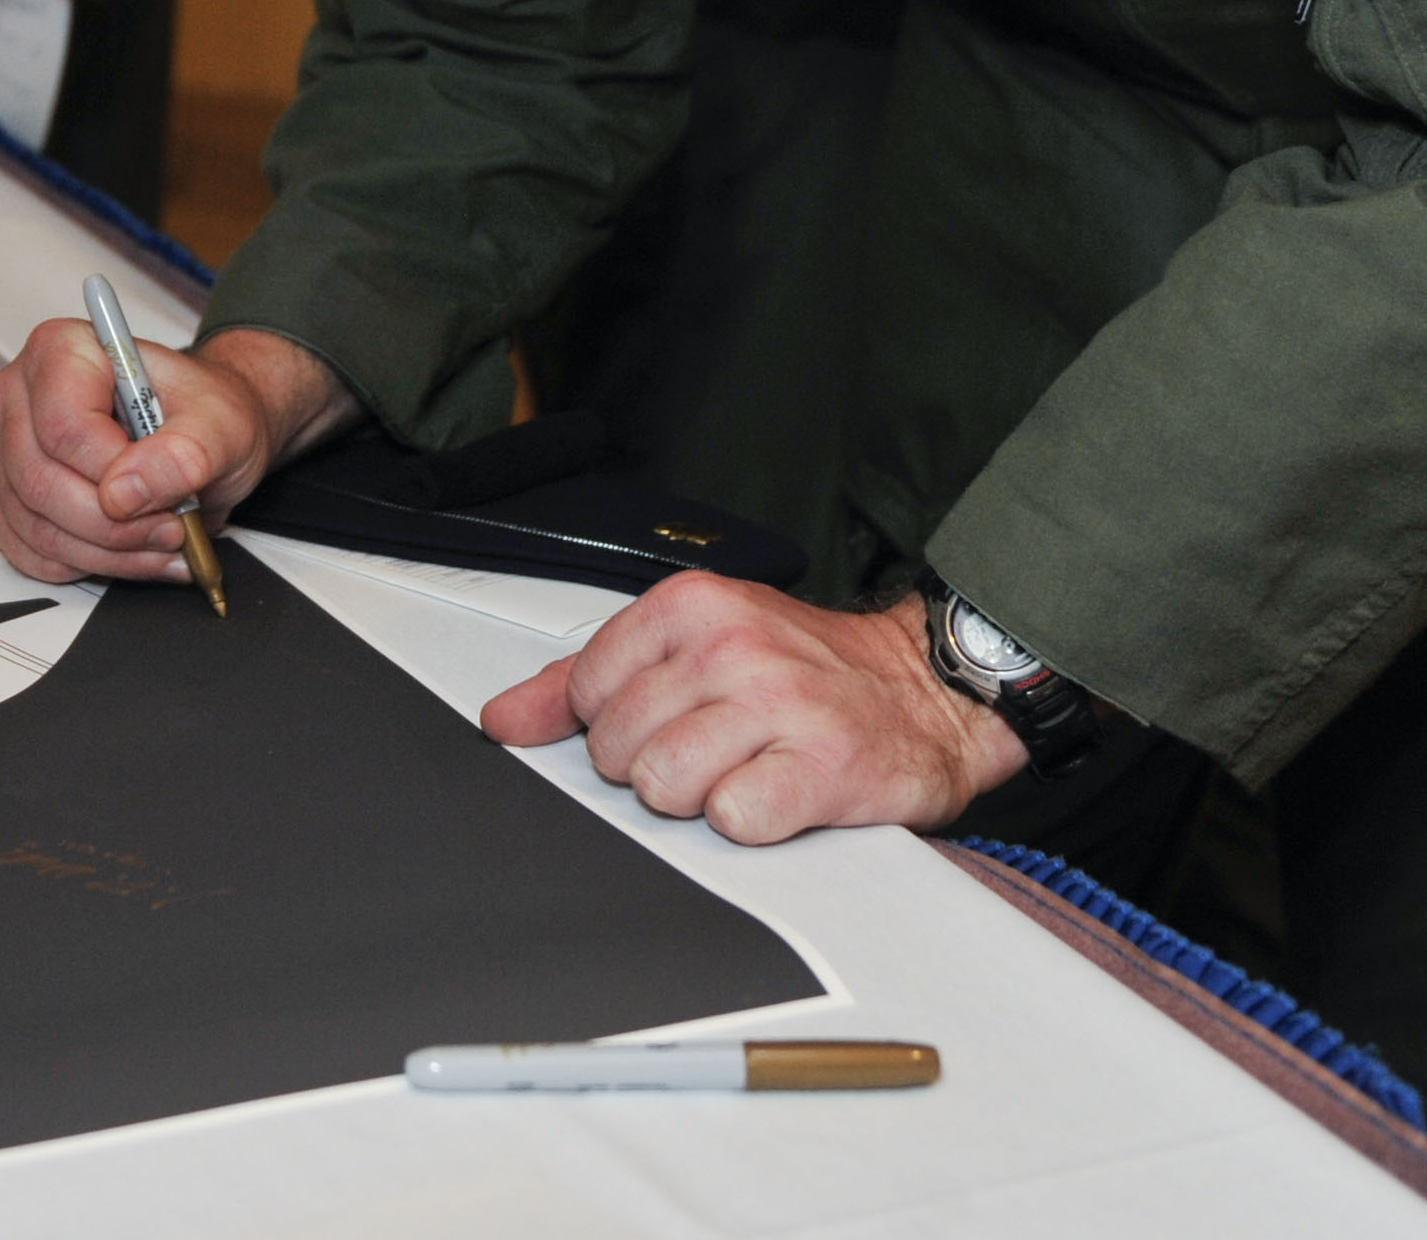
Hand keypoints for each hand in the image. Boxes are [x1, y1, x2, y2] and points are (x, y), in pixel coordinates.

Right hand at [0, 321, 360, 585]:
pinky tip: (132, 552)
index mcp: (62, 350)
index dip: (114, 474)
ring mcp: (6, 450)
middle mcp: (21, 395)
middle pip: (41, 481)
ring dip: (108, 552)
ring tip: (162, 544)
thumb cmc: (202, 413)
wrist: (201, 434)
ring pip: (36, 526)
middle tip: (172, 530)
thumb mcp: (221, 424)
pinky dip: (87, 565)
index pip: (63, 427)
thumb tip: (125, 492)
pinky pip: (31, 552)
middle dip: (115, 525)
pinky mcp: (8, 498)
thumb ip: (182, 453)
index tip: (166, 498)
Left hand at [482, 585, 1028, 844]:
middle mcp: (733, 645)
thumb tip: (503, 721)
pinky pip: (733, 820)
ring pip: (664, 787)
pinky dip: (751, 821)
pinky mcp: (822, 766)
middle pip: (619, 749)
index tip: (667, 718)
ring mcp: (779, 703)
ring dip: (700, 797)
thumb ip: (585, 681)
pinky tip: (778, 794)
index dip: (615, 725)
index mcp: (692, 605)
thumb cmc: (804, 673)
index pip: (585, 692)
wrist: (924, 695)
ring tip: (745, 770)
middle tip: (717, 747)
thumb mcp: (693, 646)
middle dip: (656, 766)